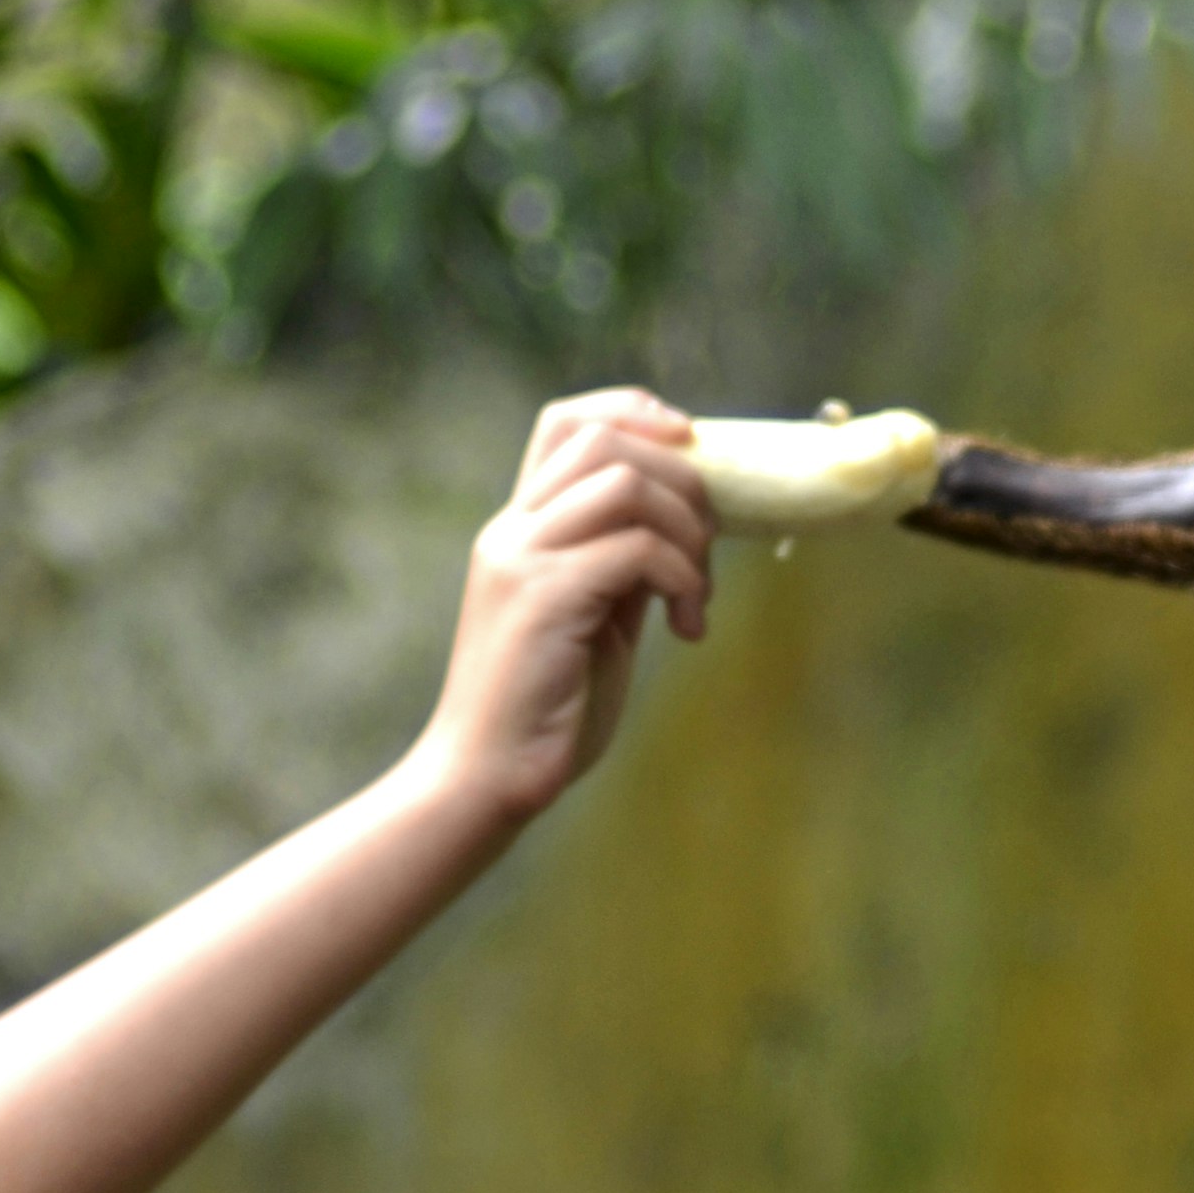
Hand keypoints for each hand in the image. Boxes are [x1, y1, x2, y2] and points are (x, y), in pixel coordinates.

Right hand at [418, 390, 712, 825]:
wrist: (486, 779)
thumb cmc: (546, 710)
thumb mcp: (596, 619)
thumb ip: (624, 565)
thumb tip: (685, 524)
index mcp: (521, 530)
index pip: (566, 422)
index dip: (635, 413)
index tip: (689, 449)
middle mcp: (513, 531)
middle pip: (606, 439)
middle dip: (682, 478)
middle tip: (707, 549)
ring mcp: (522, 559)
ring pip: (626, 482)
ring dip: (687, 531)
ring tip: (696, 596)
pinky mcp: (543, 597)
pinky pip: (637, 549)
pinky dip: (682, 578)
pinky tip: (686, 627)